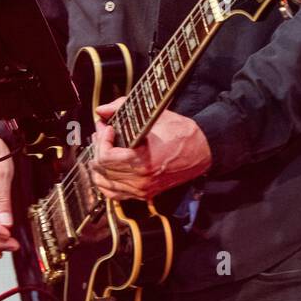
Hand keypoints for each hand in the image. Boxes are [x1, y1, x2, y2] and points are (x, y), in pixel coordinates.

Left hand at [88, 98, 212, 200]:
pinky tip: (107, 168)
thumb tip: (102, 110)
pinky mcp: (144, 193)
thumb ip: (122, 107)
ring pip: (104, 183)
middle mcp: (141, 181)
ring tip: (103, 149)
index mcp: (143, 162)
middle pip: (102, 169)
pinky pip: (115, 194)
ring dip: (99, 165)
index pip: (106, 157)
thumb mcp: (153, 116)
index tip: (107, 127)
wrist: (202, 150)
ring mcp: (142, 190)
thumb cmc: (182, 133)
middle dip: (98, 148)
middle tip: (103, 133)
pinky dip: (106, 181)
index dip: (102, 140)